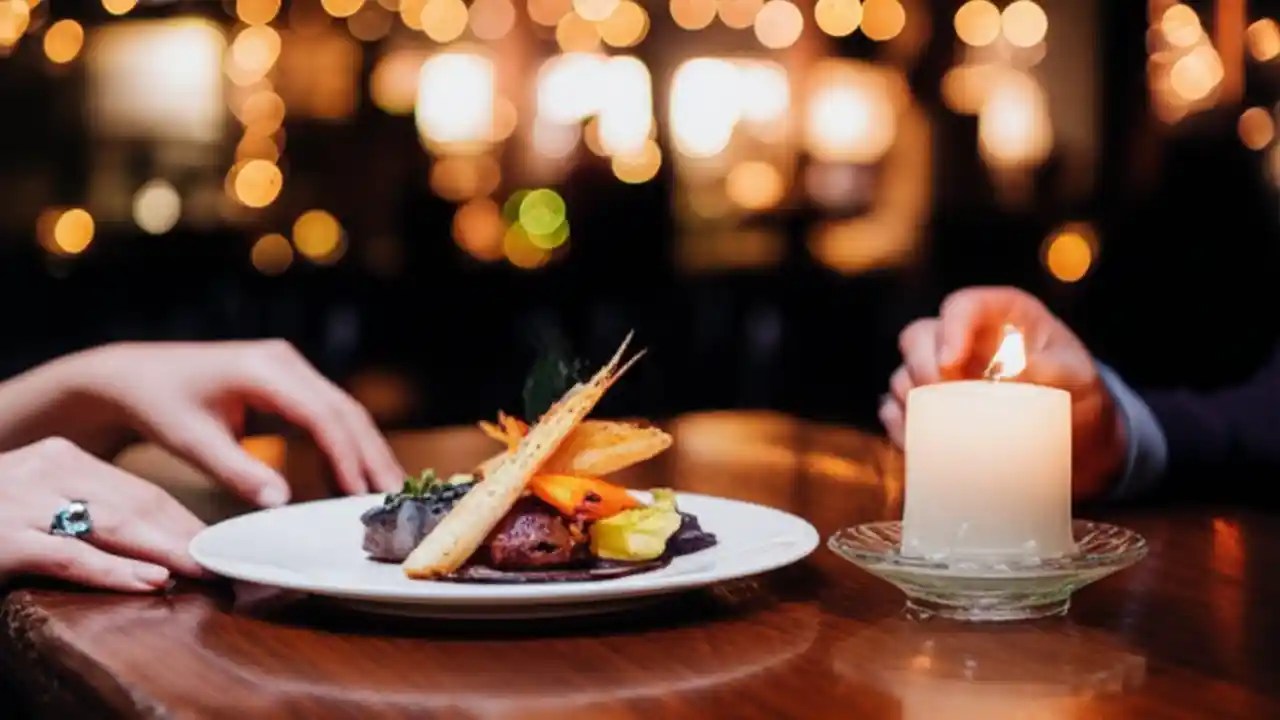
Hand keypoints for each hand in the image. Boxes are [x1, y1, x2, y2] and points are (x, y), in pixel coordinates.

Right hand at [0, 437, 204, 591]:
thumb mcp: (32, 499)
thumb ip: (78, 510)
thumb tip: (143, 542)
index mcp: (64, 460)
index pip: (141, 492)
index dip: (185, 521)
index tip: (220, 545)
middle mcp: (52, 472)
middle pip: (139, 506)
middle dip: (188, 536)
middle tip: (228, 560)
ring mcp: (28, 504)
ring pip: (117, 526)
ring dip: (169, 550)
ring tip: (206, 569)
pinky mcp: (7, 541)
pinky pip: (73, 557)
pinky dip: (117, 570)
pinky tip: (154, 580)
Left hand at [61, 340, 404, 506]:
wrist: (134, 376)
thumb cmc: (158, 405)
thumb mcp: (192, 442)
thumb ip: (237, 472)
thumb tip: (281, 504)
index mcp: (265, 368)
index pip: (322, 415)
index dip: (346, 457)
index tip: (360, 495)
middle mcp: (286, 362)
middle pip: (346, 411)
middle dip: (372, 457)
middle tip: (395, 499)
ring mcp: (291, 370)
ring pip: (344, 413)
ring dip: (366, 453)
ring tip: (387, 494)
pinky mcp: (290, 384)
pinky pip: (328, 416)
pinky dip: (345, 448)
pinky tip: (354, 480)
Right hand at [879, 286, 1125, 498]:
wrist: (1081, 445)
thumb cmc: (1083, 400)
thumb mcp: (1081, 381)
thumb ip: (1053, 372)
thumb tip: (1009, 373)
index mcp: (1001, 318)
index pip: (962, 307)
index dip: (950, 329)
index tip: (952, 364)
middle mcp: (965, 342)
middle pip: (919, 337)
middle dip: (921, 366)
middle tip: (940, 397)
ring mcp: (944, 378)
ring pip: (903, 376)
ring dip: (909, 401)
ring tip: (934, 427)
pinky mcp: (933, 412)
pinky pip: (897, 414)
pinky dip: (900, 428)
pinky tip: (915, 443)